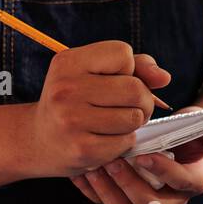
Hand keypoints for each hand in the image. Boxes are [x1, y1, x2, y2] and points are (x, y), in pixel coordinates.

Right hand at [22, 41, 171, 176]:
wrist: (37, 139)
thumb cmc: (75, 100)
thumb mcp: (95, 73)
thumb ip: (135, 67)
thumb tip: (165, 78)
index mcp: (68, 62)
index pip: (123, 54)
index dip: (128, 69)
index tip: (112, 80)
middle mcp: (65, 88)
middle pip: (135, 88)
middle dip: (142, 100)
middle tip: (128, 107)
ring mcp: (71, 120)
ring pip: (134, 117)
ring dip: (133, 123)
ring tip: (114, 123)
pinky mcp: (81, 149)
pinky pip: (126, 142)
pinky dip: (123, 142)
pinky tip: (105, 140)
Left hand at [72, 106, 202, 203]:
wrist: (178, 140)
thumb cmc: (193, 131)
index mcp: (192, 182)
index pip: (180, 183)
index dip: (163, 171)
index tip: (143, 155)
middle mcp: (171, 200)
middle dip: (129, 184)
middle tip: (113, 161)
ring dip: (108, 192)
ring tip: (95, 167)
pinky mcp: (126, 202)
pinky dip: (92, 191)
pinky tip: (80, 173)